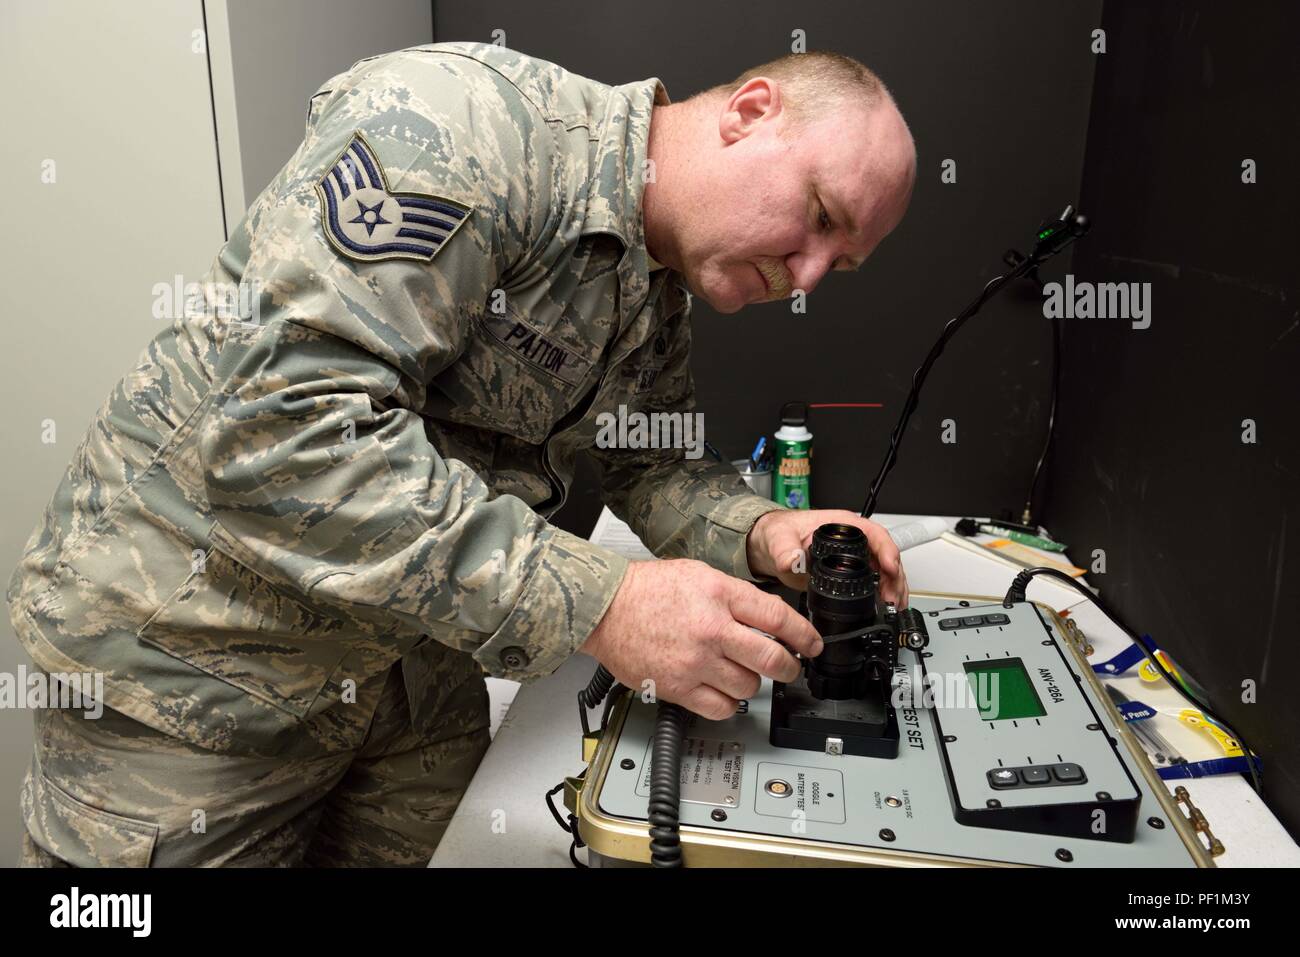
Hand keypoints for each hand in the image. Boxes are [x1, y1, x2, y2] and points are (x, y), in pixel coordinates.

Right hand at [578, 559, 823, 720]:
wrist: (604, 608)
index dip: (804, 635)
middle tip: (789, 667)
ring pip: (749, 687)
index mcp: (720, 595)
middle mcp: (712, 629)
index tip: (811, 644)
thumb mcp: (700, 575)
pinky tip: (721, 690)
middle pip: (772, 658)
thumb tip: (768, 618)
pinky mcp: (679, 687)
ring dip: (751, 683)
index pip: (778, 618)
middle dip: (789, 666)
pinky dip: (728, 703)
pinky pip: (722, 708)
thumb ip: (735, 596)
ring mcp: (696, 662)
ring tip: (739, 672)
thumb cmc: (647, 590)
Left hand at [745, 509, 908, 606]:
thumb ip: (785, 551)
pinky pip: (874, 580)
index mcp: (841, 524)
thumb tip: (793, 561)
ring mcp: (853, 556)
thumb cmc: (777, 534)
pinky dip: (883, 592)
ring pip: (885, 569)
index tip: (890, 568)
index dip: (887, 550)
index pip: (875, 534)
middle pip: (885, 554)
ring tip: (895, 605)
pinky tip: (886, 605)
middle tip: (893, 597)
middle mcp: (852, 539)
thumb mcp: (779, 540)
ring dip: (893, 587)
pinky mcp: (849, 572)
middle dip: (894, 577)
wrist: (767, 547)